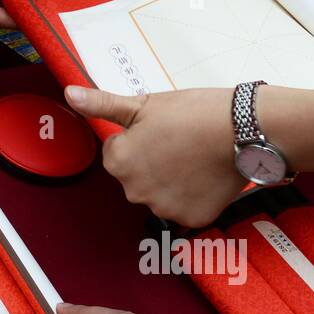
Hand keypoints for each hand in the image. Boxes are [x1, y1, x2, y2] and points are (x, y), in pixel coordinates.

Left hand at [65, 85, 241, 226]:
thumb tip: (70, 94)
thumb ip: (102, 104)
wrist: (243, 129)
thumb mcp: (143, 104)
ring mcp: (164, 208)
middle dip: (151, 160)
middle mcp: (135, 192)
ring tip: (194, 157)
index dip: (137, 137)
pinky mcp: (192, 219)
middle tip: (178, 141)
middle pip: (136, 175)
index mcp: (119, 162)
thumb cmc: (193, 113)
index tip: (160, 128)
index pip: (116, 151)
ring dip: (170, 180)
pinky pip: (184, 207)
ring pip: (159, 193)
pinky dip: (193, 195)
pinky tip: (205, 175)